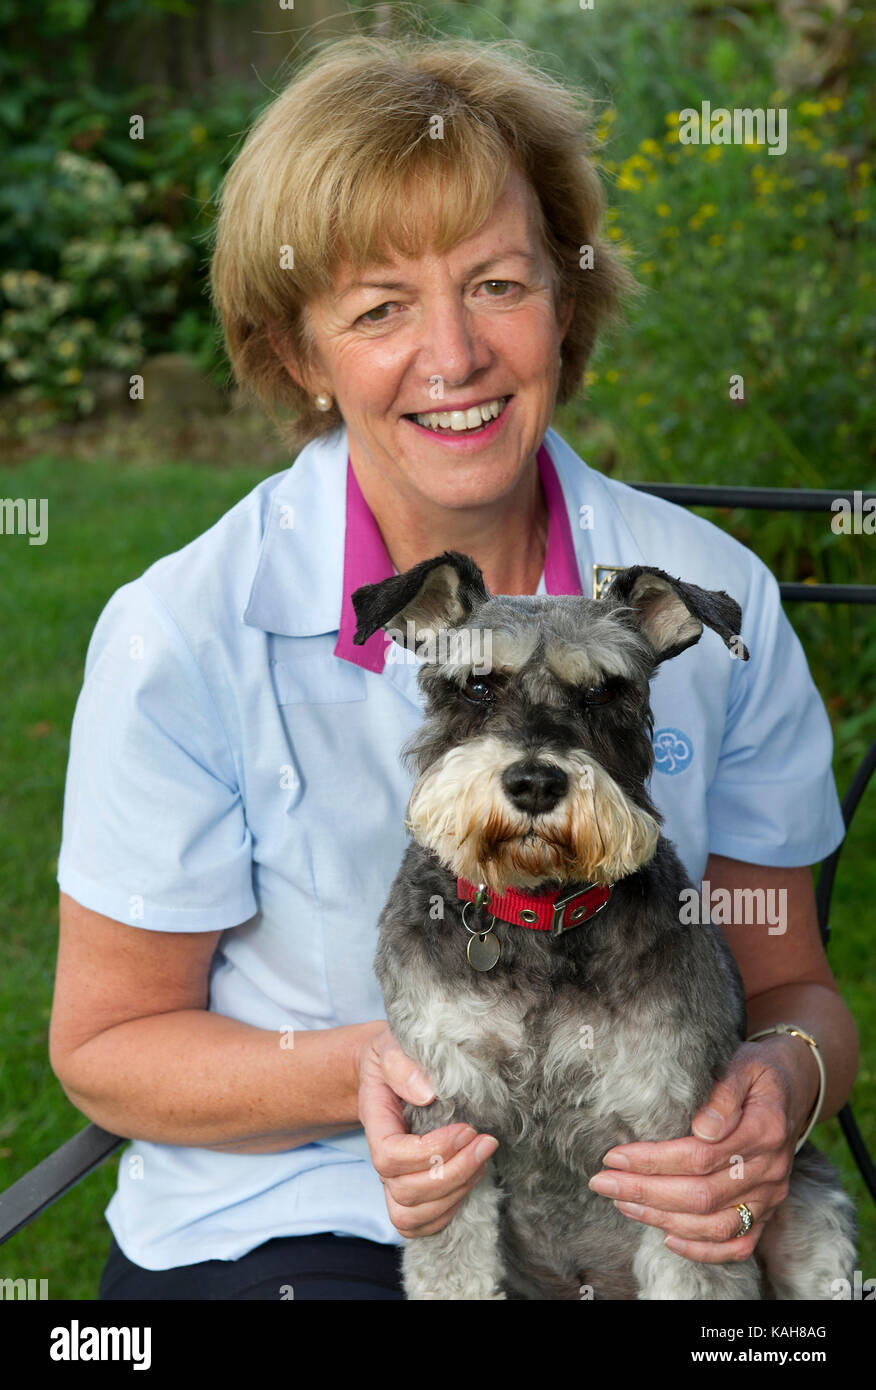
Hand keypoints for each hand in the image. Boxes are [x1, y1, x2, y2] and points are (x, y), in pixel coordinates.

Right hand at [357, 1024, 498, 1237]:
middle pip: (406, 1192)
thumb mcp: (391, 1046)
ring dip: (455, 1192)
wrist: (391, 1071)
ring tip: (483, 1159)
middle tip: (486, 1142)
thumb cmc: (394, 1057)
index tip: (466, 1129)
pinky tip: (473, 1178)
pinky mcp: (412, 1193)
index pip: (391, 1157)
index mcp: (376, 1124)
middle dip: (454, 1173)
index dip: (430, 1152)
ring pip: (412, 1215)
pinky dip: (448, 1212)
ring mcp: (395, 1181)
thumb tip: (426, 1091)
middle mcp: (382, 1160)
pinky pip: (420, 1224)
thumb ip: (402, 1064)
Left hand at [587, 1036, 819, 1263]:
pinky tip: (666, 1236)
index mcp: (764, 1130)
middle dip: (645, 1192)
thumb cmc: (755, 1073)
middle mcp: (770, 1170)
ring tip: (623, 1203)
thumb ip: (723, 1094)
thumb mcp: (742, 1065)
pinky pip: (738, 1244)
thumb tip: (703, 1127)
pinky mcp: (767, 1212)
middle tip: (603, 1183)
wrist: (791, 1087)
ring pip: (715, 1225)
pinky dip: (702, 1248)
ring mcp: (770, 1196)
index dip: (653, 1160)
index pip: (700, 1156)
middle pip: (702, 1195)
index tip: (614, 1156)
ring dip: (663, 1218)